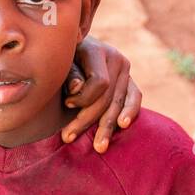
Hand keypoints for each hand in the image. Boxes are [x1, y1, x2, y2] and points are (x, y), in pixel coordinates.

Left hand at [61, 36, 141, 152]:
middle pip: (108, 97)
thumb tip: (77, 88)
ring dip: (108, 126)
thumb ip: (69, 74)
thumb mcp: (61, 62)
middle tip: (68, 137)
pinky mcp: (129, 80)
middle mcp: (115, 58)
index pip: (100, 82)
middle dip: (88, 119)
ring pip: (119, 102)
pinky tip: (123, 125)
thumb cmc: (60, 57)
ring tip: (98, 147)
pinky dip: (130, 112)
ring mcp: (125, 69)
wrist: (70, 47)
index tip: (66, 104)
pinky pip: (134, 97)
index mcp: (97, 50)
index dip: (83, 98)